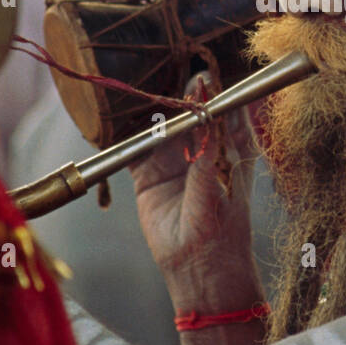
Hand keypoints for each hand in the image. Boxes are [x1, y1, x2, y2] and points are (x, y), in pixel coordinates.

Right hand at [128, 73, 264, 310]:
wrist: (199, 268)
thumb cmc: (224, 227)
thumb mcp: (218, 183)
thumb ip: (208, 148)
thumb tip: (206, 112)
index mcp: (228, 148)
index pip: (221, 110)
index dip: (213, 92)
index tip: (204, 76)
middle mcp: (200, 150)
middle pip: (187, 113)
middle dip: (180, 95)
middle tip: (171, 78)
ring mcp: (172, 161)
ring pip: (159, 126)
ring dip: (151, 110)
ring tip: (143, 91)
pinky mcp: (147, 176)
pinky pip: (134, 148)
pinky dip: (124, 134)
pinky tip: (117, 117)